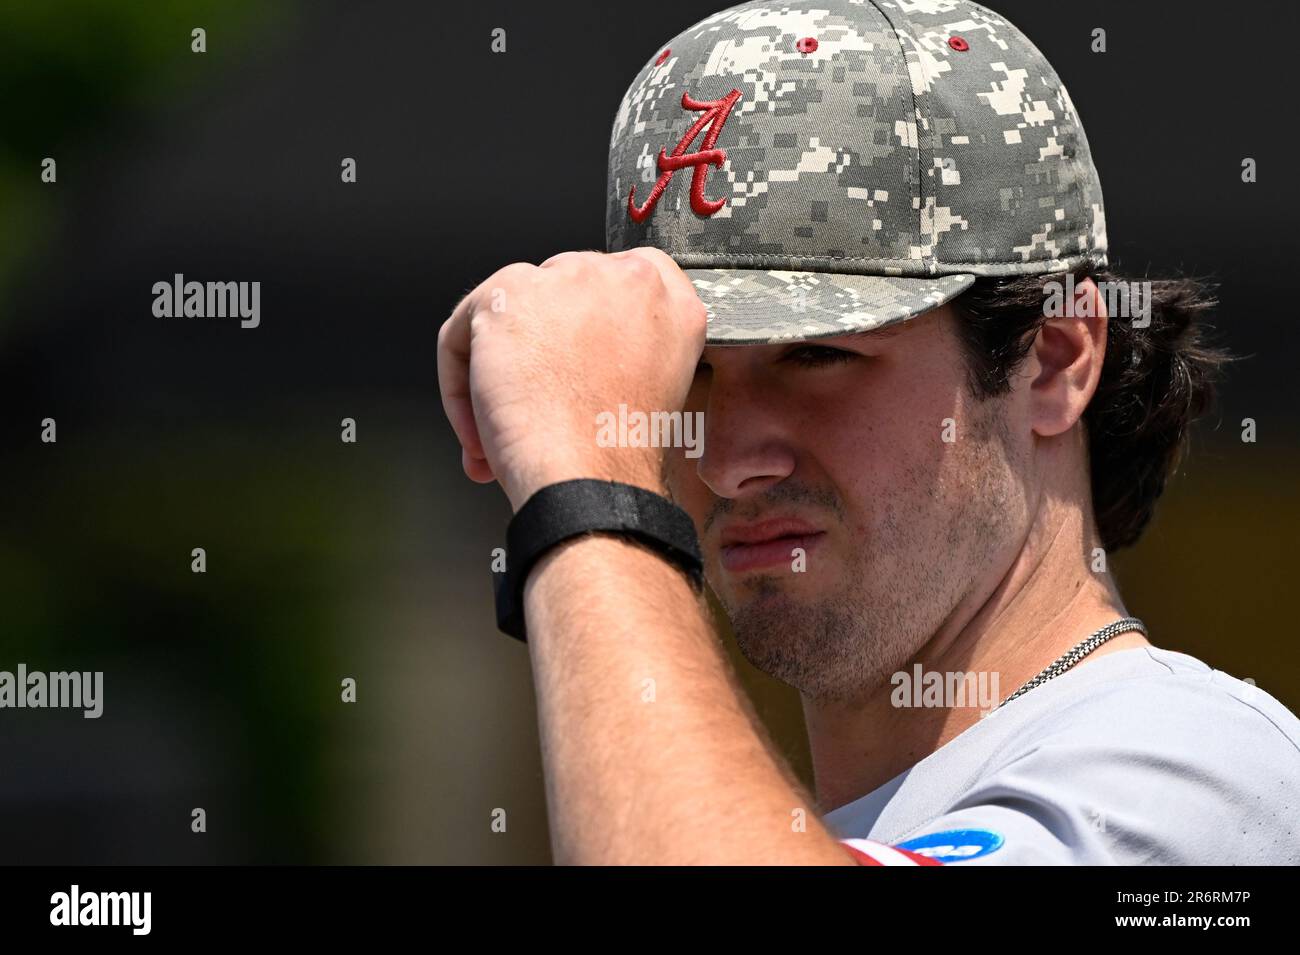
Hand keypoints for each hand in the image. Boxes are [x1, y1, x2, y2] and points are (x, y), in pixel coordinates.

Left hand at [437, 247, 706, 510]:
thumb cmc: (618, 457)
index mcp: (671, 303)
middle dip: (536, 354)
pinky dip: (458, 389)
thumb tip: (565, 353)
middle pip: (557, 295)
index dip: (585, 326)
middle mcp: (627, 280)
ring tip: (499, 434)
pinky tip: (479, 435)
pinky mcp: (511, 294)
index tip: (566, 368)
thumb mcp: (648, 389)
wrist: (593, 480)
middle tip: (531, 411)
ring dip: (495, 374)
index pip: (620, 281)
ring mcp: (569, 280)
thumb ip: (621, 350)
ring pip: (508, 314)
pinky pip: (461, 334)